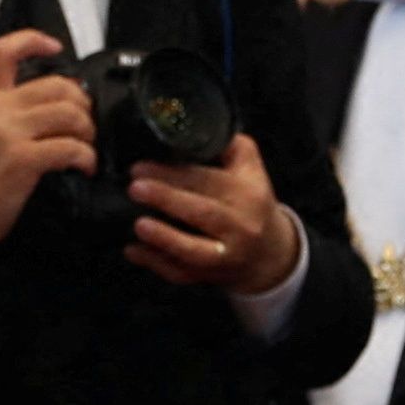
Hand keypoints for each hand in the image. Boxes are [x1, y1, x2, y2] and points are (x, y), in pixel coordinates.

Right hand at [0, 31, 97, 264]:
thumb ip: (4, 107)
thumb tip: (51, 101)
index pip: (3, 51)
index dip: (33, 40)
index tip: (55, 47)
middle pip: (56, 85)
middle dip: (81, 103)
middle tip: (84, 122)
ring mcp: (8, 132)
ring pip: (69, 113)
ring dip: (87, 130)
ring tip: (86, 145)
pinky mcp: (22, 159)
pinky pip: (71, 147)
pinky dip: (86, 157)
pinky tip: (83, 166)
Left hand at [126, 133, 300, 298]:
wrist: (269, 253)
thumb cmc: (252, 202)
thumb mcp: (250, 168)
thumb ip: (227, 146)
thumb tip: (189, 128)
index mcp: (248, 194)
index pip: (210, 181)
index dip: (175, 174)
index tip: (142, 166)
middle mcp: (240, 227)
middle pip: (202, 213)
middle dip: (166, 200)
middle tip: (135, 187)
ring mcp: (226, 256)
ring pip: (195, 251)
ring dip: (165, 238)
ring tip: (138, 224)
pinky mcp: (211, 276)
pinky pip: (183, 274)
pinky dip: (157, 264)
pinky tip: (134, 251)